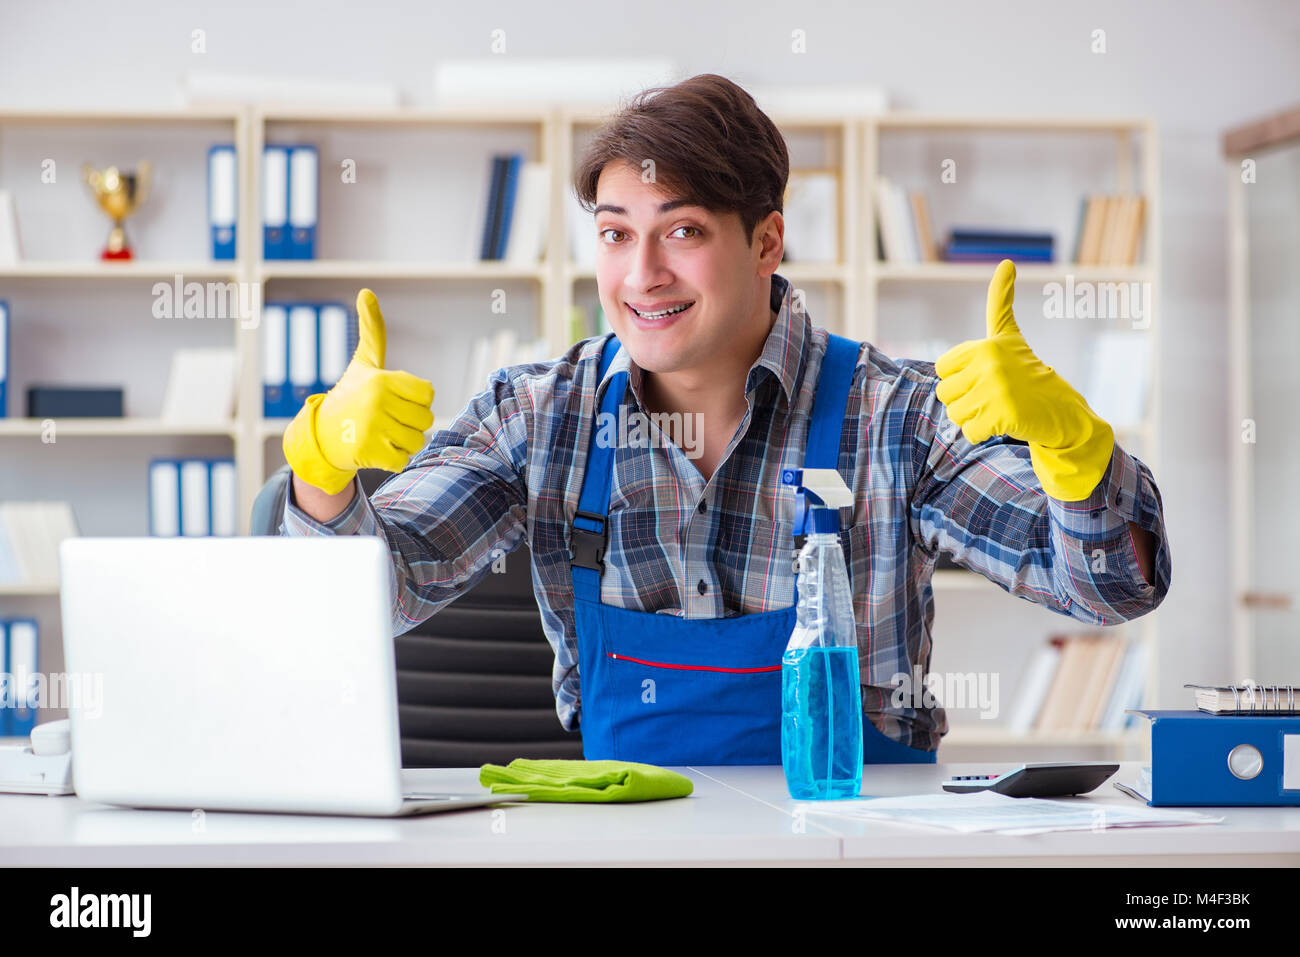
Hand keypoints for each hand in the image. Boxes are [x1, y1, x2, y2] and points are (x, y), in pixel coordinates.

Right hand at [283, 288, 434, 494]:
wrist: (321, 434)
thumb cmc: (350, 395)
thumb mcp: (363, 363)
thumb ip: (372, 330)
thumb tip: (366, 292)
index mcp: (382, 379)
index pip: (427, 393)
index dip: (415, 399)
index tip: (395, 399)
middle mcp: (377, 402)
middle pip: (425, 419)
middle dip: (410, 422)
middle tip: (386, 419)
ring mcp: (373, 429)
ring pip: (417, 441)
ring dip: (403, 441)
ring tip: (382, 433)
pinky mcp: (370, 454)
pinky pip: (403, 460)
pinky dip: (393, 459)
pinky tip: (376, 449)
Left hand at [933, 260, 1113, 500]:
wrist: (1061, 411)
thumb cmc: (1027, 374)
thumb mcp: (1009, 336)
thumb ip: (1001, 303)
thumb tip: (1006, 262)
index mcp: (985, 347)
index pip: (942, 370)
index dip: (959, 378)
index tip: (984, 376)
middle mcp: (990, 365)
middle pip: (944, 394)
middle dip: (964, 401)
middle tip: (992, 396)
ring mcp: (997, 390)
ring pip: (955, 415)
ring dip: (973, 418)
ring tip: (998, 408)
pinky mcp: (1003, 416)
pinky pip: (969, 433)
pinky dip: (983, 434)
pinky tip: (1004, 423)